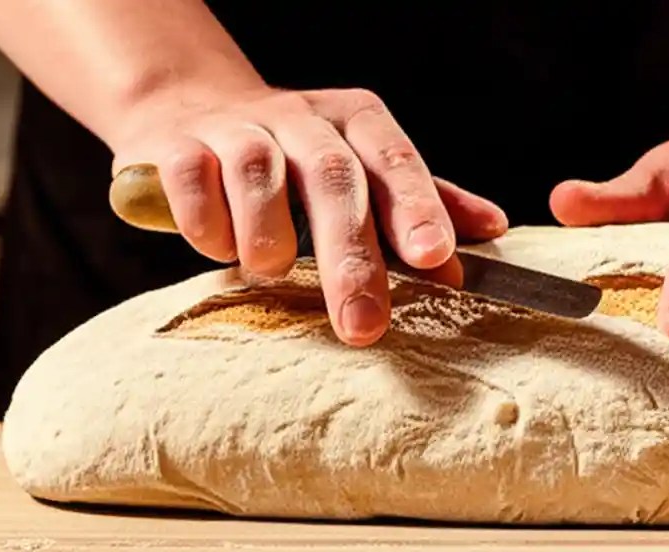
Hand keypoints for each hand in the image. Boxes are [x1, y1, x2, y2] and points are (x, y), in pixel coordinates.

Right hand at [111, 86, 507, 344]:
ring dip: (269, 232)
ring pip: (259, 172)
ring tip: (272, 270)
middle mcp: (301, 117)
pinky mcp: (176, 144)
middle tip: (364, 324)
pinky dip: (207, 221)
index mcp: (357, 121)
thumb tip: (492, 229)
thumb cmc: (297, 160)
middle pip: (334, 178)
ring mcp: (236, 127)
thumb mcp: (363, 168)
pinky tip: (218, 248)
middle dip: (351, 255)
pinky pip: (192, 178)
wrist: (190, 109)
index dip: (416, 207)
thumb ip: (422, 200)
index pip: (395, 160)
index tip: (436, 259)